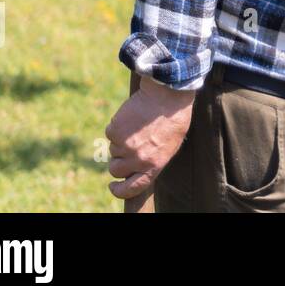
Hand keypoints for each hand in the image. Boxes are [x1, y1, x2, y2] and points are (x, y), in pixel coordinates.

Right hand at [105, 76, 195, 200]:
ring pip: (112, 149)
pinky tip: (132, 116)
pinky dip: (117, 126)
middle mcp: (138, 160)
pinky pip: (110, 133)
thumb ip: (153, 159)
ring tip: (138, 126)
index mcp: (154, 165)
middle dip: (118, 161)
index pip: (132, 188)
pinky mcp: (115, 132)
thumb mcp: (170, 145)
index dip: (120, 191)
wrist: (168, 94)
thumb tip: (137, 167)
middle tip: (128, 147)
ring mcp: (125, 146)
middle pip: (116, 169)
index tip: (113, 187)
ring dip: (120, 140)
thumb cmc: (174, 118)